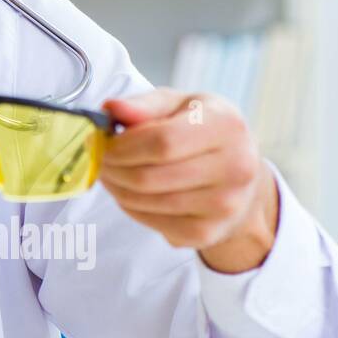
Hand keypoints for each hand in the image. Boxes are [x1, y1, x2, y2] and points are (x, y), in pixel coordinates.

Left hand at [98, 87, 279, 273]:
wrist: (237, 172)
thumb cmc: (199, 129)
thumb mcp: (177, 104)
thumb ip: (144, 105)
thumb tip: (112, 108)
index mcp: (225, 125)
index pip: (161, 142)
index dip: (122, 146)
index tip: (102, 143)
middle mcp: (235, 167)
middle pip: (149, 176)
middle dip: (113, 169)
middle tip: (99, 161)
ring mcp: (225, 205)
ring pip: (148, 202)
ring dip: (117, 188)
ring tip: (112, 174)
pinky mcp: (210, 232)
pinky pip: (155, 223)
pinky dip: (132, 208)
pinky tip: (130, 193)